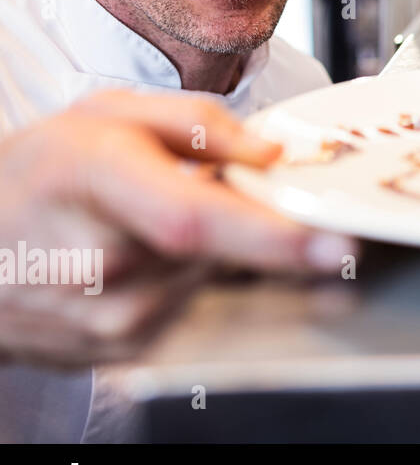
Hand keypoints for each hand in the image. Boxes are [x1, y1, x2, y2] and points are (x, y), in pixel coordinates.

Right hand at [0, 89, 356, 365]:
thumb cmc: (41, 171)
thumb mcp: (109, 113)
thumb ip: (200, 122)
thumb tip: (271, 151)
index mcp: (92, 180)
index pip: (194, 220)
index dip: (270, 235)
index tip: (333, 244)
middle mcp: (98, 260)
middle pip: (220, 249)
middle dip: (244, 222)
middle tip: (216, 193)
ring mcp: (106, 317)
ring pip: (212, 279)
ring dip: (213, 251)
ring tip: (157, 222)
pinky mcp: (120, 350)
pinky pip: (191, 307)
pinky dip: (189, 278)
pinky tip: (148, 256)